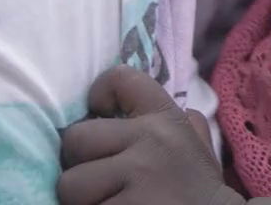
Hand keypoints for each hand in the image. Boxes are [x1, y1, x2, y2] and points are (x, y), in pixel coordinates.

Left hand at [58, 67, 242, 204]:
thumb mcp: (197, 147)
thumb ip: (177, 122)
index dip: (99, 93)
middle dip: (80, 163)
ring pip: (70, 184)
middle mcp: (151, 140)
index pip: (121, 78)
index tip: (98, 115)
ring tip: (108, 202)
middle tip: (99, 180)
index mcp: (166, 119)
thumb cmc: (200, 191)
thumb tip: (152, 102)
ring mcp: (138, 176)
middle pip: (76, 138)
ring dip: (82, 199)